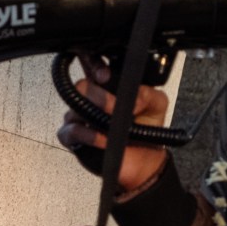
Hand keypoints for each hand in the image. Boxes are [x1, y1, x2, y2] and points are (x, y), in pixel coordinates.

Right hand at [56, 56, 171, 194]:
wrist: (144, 161)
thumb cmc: (146, 131)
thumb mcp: (157, 104)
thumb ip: (147, 93)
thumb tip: (130, 98)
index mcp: (108, 86)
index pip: (92, 64)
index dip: (93, 64)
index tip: (104, 76)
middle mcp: (92, 100)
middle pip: (81, 85)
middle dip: (96, 94)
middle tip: (111, 105)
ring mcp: (81, 118)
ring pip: (74, 108)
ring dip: (95, 116)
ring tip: (112, 127)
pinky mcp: (74, 138)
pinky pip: (70, 131)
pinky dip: (86, 134)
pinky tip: (100, 138)